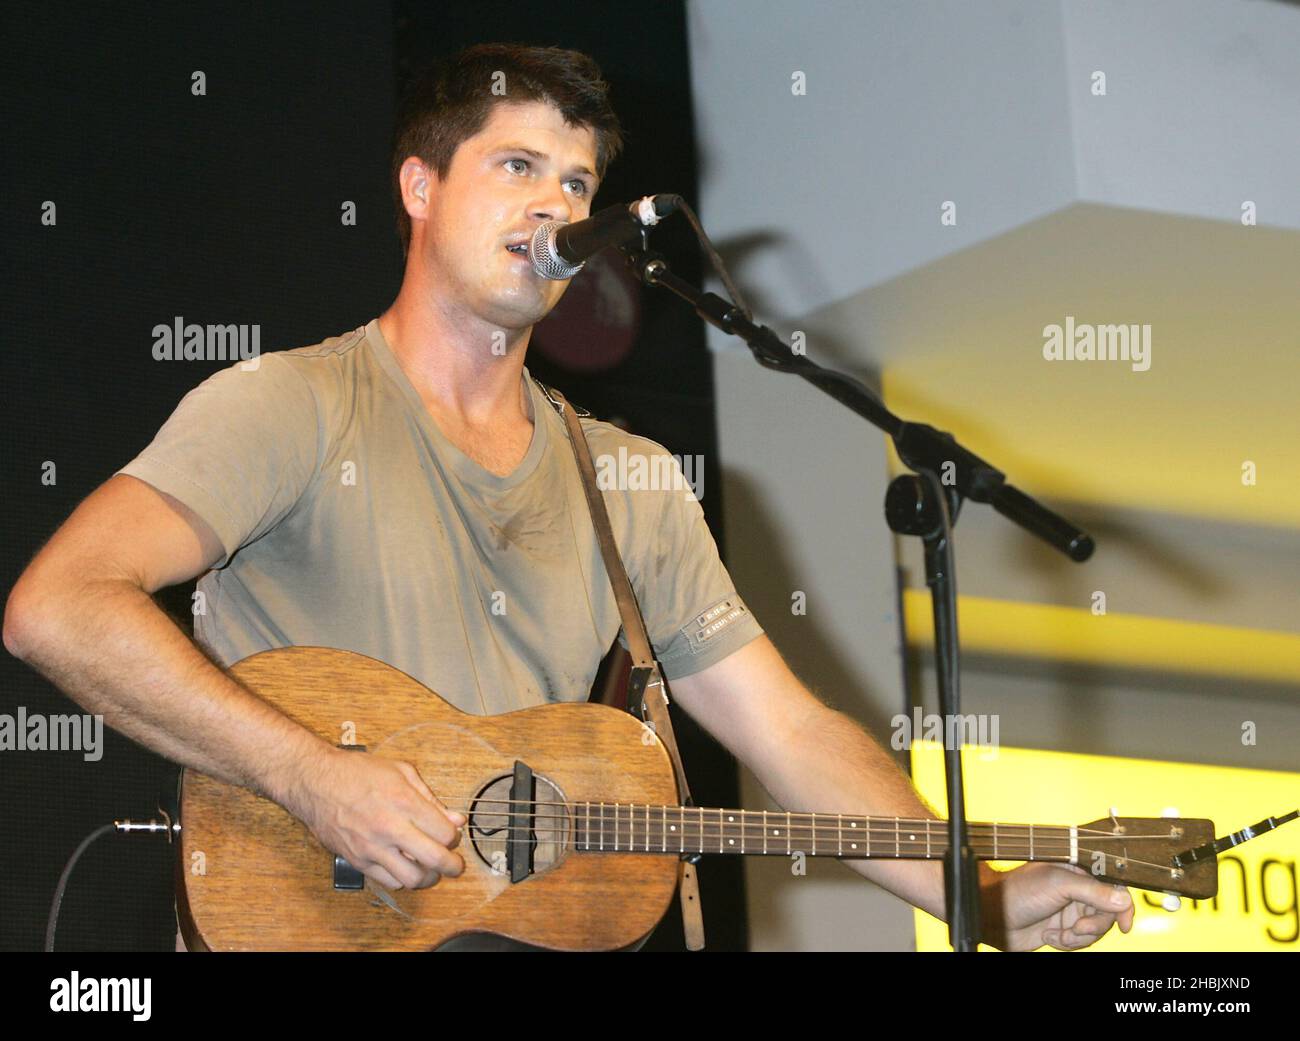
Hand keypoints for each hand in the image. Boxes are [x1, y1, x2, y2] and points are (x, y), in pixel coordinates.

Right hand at [289, 747, 466, 890]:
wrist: (315, 782)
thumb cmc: (356, 772)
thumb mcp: (400, 772)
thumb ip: (431, 798)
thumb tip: (455, 819)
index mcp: (404, 802)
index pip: (444, 833)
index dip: (454, 838)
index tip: (453, 836)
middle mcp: (389, 827)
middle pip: (434, 859)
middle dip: (452, 866)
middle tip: (455, 866)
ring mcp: (372, 847)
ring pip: (411, 879)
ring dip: (428, 878)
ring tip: (431, 870)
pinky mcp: (357, 860)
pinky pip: (387, 881)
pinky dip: (401, 879)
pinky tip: (405, 868)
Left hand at [979, 862, 1134, 950]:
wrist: (993, 916)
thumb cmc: (1019, 892)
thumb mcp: (1058, 885)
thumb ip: (1093, 891)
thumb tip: (1124, 900)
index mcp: (1077, 872)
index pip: (1112, 887)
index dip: (1122, 906)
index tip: (1125, 925)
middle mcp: (1076, 891)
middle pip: (1106, 914)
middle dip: (1094, 926)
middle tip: (1076, 929)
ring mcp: (1069, 911)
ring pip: (1094, 931)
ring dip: (1078, 937)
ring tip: (1058, 934)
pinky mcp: (1061, 929)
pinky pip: (1079, 942)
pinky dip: (1067, 943)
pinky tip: (1048, 936)